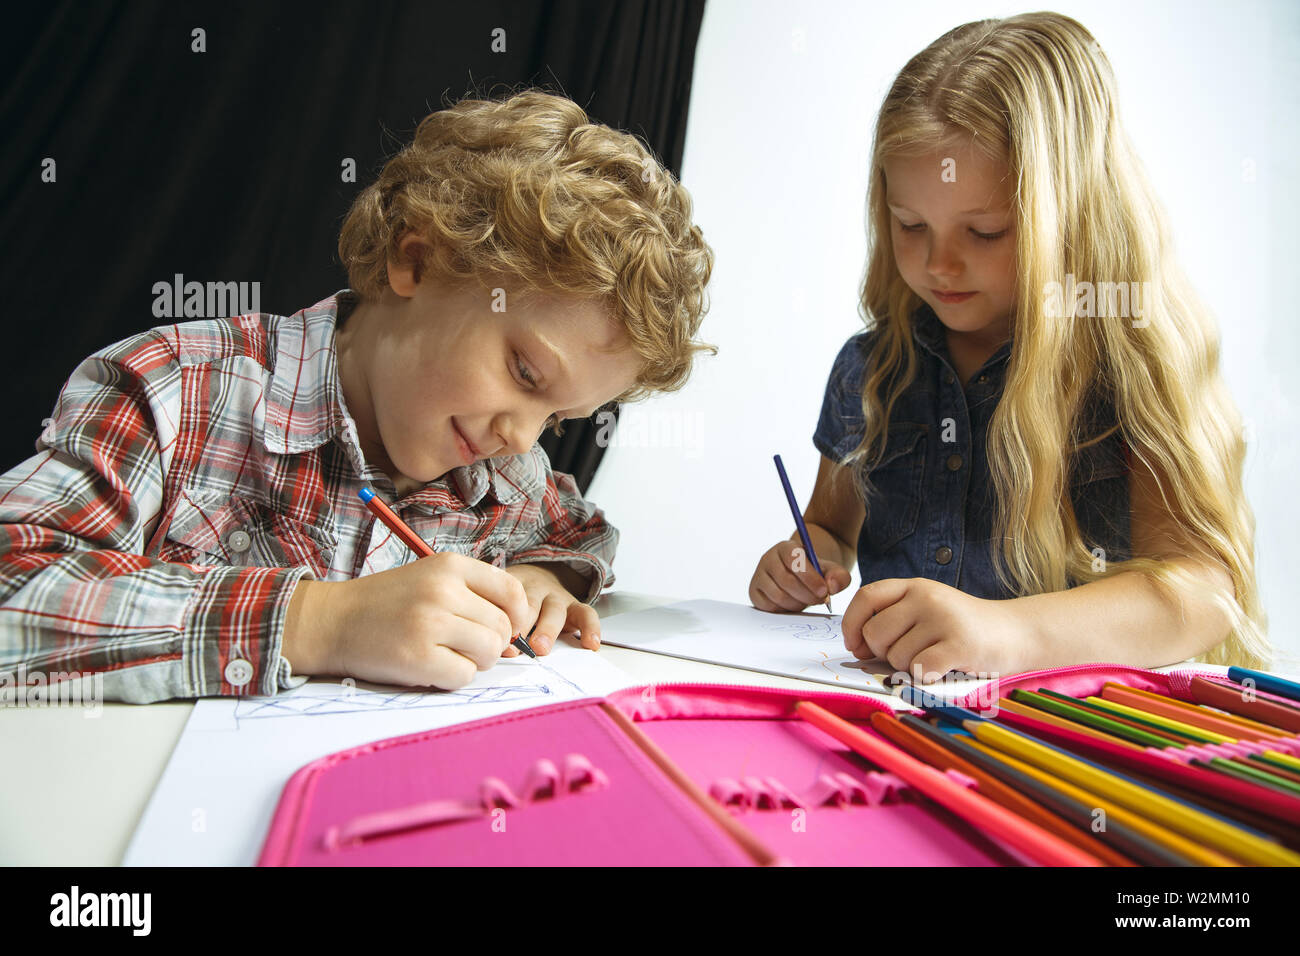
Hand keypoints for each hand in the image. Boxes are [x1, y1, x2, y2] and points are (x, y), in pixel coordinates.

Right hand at [282, 552, 531, 690]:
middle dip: (491, 645)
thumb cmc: (387, 603)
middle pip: (502, 627)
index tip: (506, 629)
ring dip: (474, 661)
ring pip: (488, 652)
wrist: (333, 621)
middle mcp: (443, 590)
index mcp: (450, 565)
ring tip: (447, 655)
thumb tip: (516, 635)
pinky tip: (431, 667)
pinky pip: (464, 675)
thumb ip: (473, 596)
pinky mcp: (418, 657)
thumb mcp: (431, 578)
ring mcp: (430, 623)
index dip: (517, 616)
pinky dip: (453, 677)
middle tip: (463, 646)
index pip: (512, 591)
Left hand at [502, 563, 600, 654]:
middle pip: (529, 604)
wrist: (538, 576)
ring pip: (554, 610)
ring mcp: (556, 596)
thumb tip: (497, 650)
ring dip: (547, 630)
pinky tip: (590, 644)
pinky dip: (591, 628)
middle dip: (522, 625)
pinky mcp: (575, 605)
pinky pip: (587, 613)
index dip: (502, 619)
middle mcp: (535, 589)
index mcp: (510, 587)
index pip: (505, 600)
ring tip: (541, 648)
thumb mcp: (499, 600)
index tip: (497, 640)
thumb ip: (497, 621)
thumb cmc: (513, 601)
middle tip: (514, 643)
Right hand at [749, 539, 852, 611]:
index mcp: (785, 547)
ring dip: (798, 603)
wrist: (801, 579)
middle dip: (807, 594)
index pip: (793, 559)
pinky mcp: (754, 592)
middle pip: (786, 580)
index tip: (824, 591)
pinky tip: (795, 604)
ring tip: (808, 601)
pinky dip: (784, 610)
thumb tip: (831, 587)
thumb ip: (838, 576)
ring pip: (778, 596)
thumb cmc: (816, 573)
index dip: (810, 577)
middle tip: (820, 600)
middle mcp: (768, 559)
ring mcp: (759, 576)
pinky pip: (768, 606)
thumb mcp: (831, 571)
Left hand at [840, 577, 1030, 681]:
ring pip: (896, 657)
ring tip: (935, 657)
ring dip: (909, 667)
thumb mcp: (928, 608)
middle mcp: (927, 597)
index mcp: (914, 586)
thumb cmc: (963, 627)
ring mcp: (944, 619)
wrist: (1017, 632)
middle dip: (883, 654)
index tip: (854, 646)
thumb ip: (895, 617)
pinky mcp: (959, 644)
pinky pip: (919, 670)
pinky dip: (926, 677)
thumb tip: (857, 645)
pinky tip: (943, 669)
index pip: (866, 597)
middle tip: (908, 655)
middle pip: (875, 634)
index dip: (852, 624)